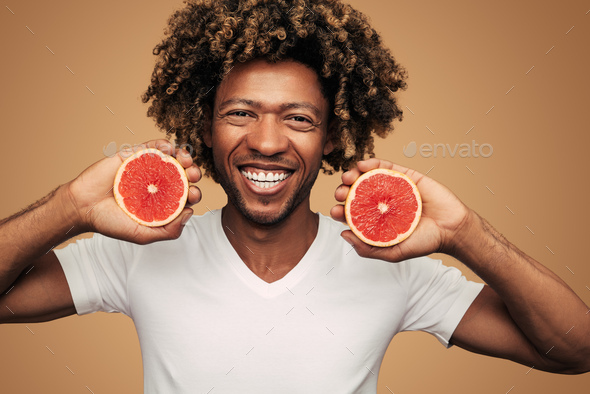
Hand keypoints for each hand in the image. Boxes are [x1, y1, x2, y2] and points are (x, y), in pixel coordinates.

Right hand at [65, 139, 201, 243]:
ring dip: (184, 157)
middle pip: (183, 175)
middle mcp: (157, 185)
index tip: (193, 195)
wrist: (82, 207)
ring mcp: (147, 169)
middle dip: (193, 174)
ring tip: (185, 161)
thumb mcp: (143, 234)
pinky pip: (152, 147)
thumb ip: (168, 231)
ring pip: (172, 159)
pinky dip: (164, 145)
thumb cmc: (111, 222)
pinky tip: (169, 149)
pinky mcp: (134, 156)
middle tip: (192, 176)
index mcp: (162, 202)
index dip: (194, 193)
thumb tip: (189, 213)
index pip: (185, 195)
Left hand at [330, 158, 472, 261]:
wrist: (452, 229)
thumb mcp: (393, 252)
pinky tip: (362, 165)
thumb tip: (343, 235)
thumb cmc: (424, 242)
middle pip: (355, 194)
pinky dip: (371, 163)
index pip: (352, 213)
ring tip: (347, 178)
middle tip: (340, 194)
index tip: (335, 211)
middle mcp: (381, 203)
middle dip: (343, 192)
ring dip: (352, 175)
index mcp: (377, 220)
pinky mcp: (404, 176)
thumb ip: (368, 248)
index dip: (340, 210)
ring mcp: (392, 188)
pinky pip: (385, 166)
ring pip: (366, 178)